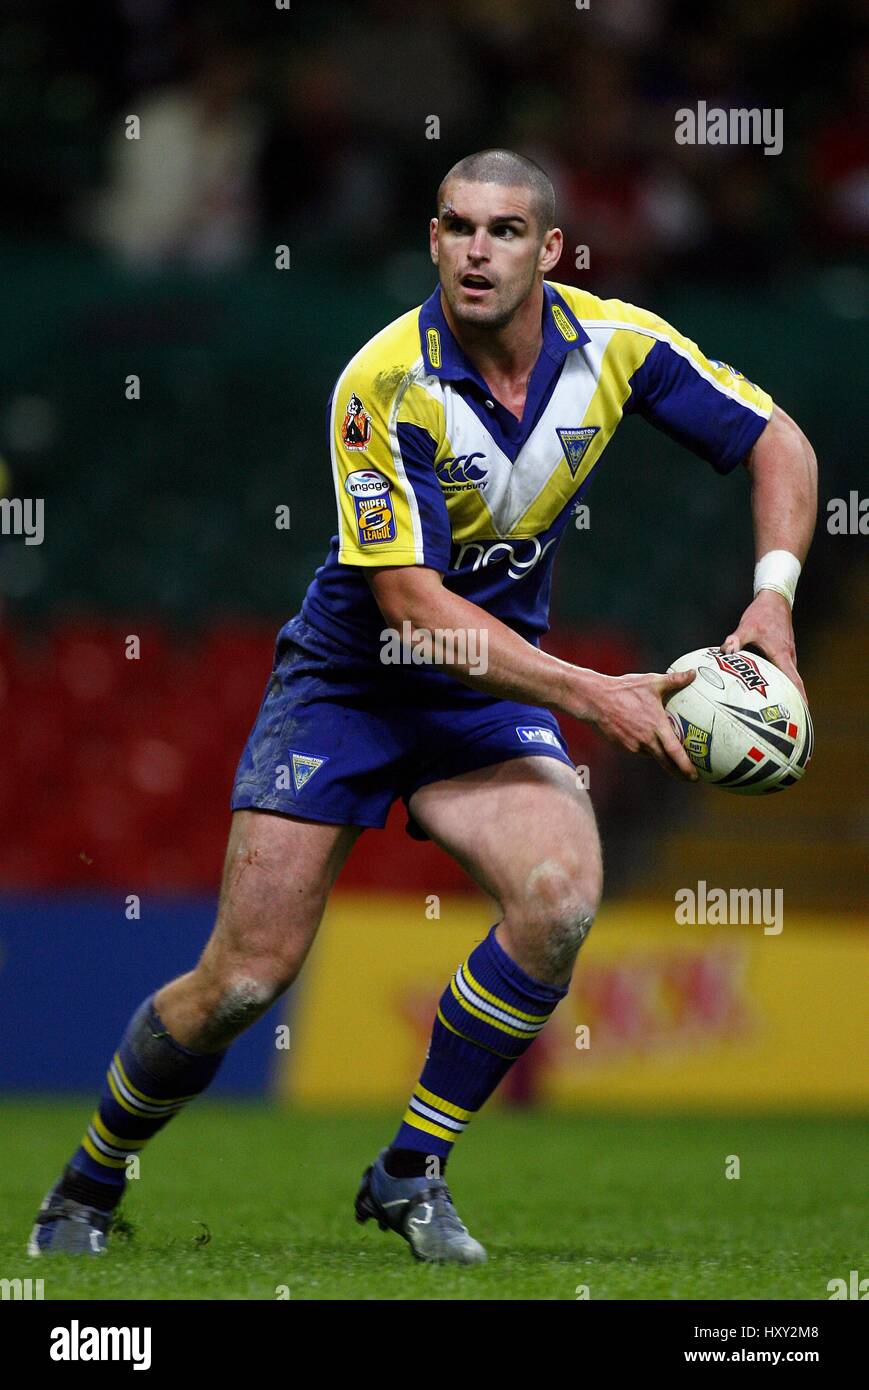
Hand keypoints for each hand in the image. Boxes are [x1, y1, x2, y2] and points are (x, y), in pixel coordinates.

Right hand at [578, 669, 698, 781]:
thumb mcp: (651, 682)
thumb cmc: (624, 690)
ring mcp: (632, 745)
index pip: (675, 752)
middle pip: (666, 763)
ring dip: (660, 755)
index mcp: (656, 727)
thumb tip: (693, 673)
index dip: (686, 766)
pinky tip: (645, 739)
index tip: (695, 776)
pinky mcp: (622, 746)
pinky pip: (638, 749)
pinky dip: (645, 747)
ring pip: (651, 754)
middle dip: (679, 772)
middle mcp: (645, 740)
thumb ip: (674, 680)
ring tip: (670, 755)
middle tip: (691, 778)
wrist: (595, 699)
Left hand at [721, 590, 805, 701]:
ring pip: (790, 676)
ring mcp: (788, 652)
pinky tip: (772, 686)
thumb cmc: (762, 613)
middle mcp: (788, 656)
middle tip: (790, 718)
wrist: (774, 598)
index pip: (794, 681)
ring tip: (782, 708)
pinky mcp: (784, 649)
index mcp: (782, 654)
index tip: (801, 712)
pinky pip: (786, 669)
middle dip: (794, 701)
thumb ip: (735, 640)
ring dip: (789, 691)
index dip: (798, 697)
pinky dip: (783, 680)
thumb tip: (725, 651)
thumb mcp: (746, 627)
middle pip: (794, 683)